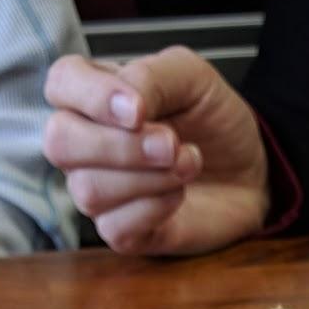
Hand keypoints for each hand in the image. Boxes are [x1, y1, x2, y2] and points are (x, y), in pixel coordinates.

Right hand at [44, 47, 270, 255]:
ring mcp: (99, 190)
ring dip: (149, 177)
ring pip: (88, 190)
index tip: (139, 110)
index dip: (93, 97)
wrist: (249, 170)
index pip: (61, 84)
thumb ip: (153, 77)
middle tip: (171, 143)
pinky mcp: (121, 232)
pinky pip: (114, 227)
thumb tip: (128, 107)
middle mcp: (85, 143)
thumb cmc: (213, 122)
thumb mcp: (192, 77)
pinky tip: (179, 194)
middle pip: (60, 143)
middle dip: (121, 146)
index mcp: (93, 94)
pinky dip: (155, 208)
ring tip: (189, 163)